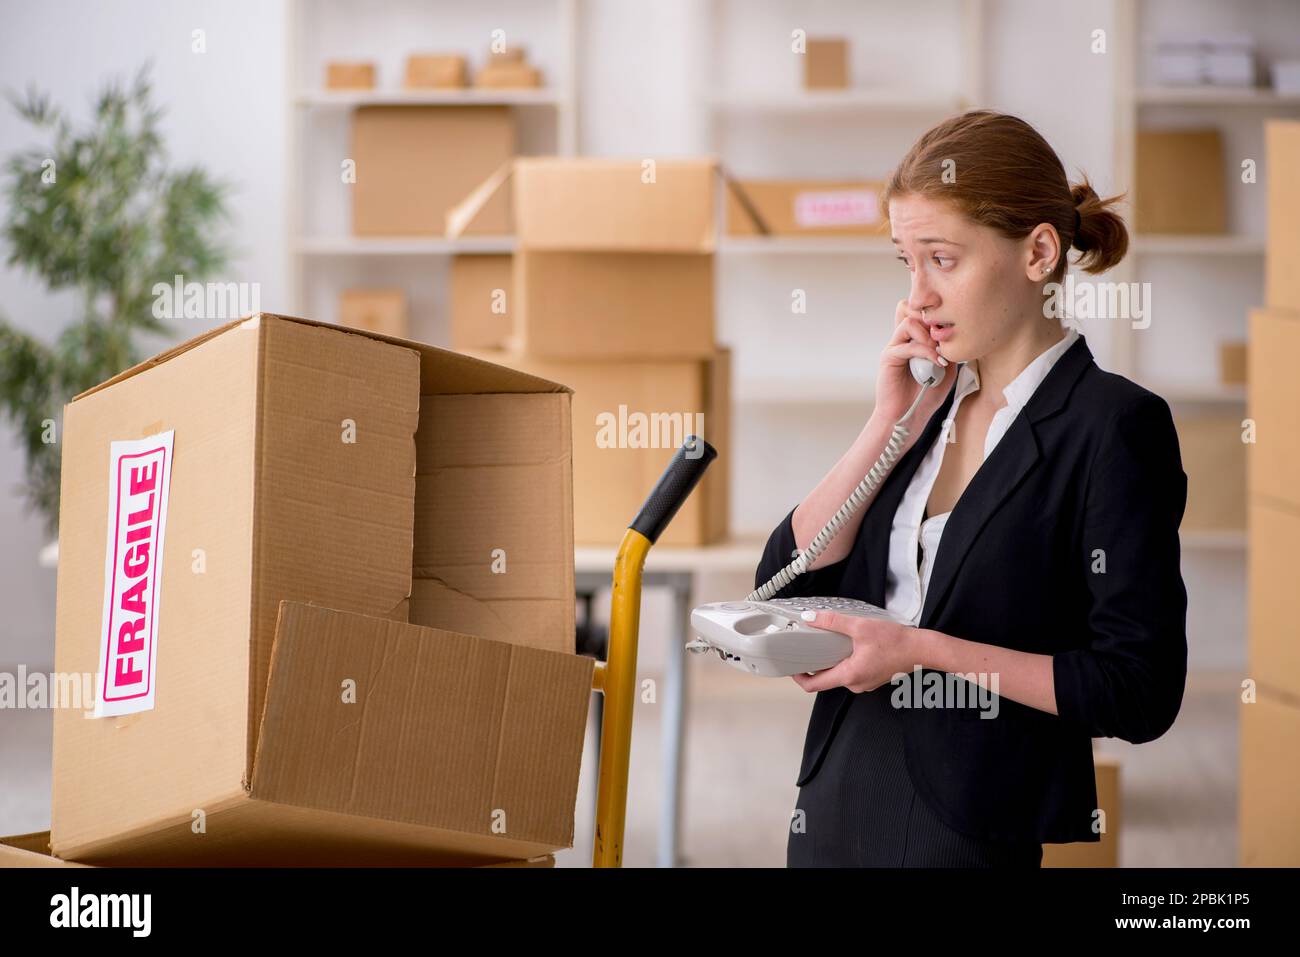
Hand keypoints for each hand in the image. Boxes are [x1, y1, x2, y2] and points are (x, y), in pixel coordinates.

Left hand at [790, 610, 919, 693]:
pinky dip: (844, 661)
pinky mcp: (872, 677)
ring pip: (839, 674)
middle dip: (815, 665)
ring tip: (826, 644)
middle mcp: (855, 684)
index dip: (798, 677)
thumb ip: (833, 623)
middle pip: (825, 679)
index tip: (790, 667)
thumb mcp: (860, 627)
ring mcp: (864, 683)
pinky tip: (847, 646)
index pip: (814, 685)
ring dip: (831, 661)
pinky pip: (851, 672)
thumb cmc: (896, 642)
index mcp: (849, 675)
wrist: (921, 649)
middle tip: (806, 648)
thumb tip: (811, 618)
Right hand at [873, 299, 953, 427]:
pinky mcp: (889, 357)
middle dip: (932, 321)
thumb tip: (956, 336)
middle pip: (912, 309)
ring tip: (938, 353)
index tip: (952, 333)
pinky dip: (925, 351)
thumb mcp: (947, 372)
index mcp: (915, 341)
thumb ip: (949, 352)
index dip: (936, 317)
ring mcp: (895, 347)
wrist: (908, 417)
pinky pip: (907, 344)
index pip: (921, 313)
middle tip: (944, 339)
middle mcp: (904, 340)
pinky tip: (936, 363)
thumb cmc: (925, 397)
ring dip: (928, 335)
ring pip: (909, 321)